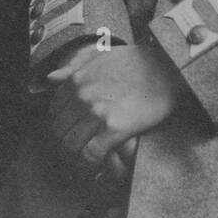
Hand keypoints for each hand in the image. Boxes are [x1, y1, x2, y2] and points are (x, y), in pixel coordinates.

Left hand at [47, 41, 185, 169]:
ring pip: (71, 145)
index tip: (73, 128)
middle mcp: (81, 97)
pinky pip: (90, 155)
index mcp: (76, 81)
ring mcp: (96, 114)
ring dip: (77, 153)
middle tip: (80, 145)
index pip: (54, 111)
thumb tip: (50, 78)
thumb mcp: (100, 54)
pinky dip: (90, 163)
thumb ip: (73, 66)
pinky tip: (97, 163)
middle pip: (59, 130)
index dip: (62, 122)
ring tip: (88, 155)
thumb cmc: (136, 60)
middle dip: (67, 139)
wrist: (166, 69)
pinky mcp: (114, 129)